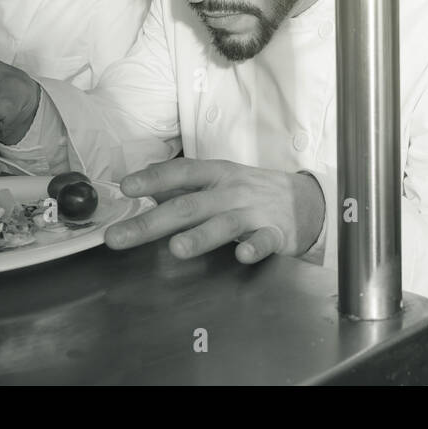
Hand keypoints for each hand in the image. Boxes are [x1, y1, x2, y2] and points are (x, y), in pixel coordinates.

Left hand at [105, 159, 325, 264]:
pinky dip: (253, 248)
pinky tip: (240, 256)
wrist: (307, 201)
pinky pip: (264, 241)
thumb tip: (142, 184)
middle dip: (152, 222)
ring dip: (200, 236)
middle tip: (119, 237)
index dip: (153, 179)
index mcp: (217, 175)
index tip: (126, 187)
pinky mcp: (276, 233)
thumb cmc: (253, 192)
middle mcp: (232, 191)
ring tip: (176, 249)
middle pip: (189, 205)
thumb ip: (183, 186)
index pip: (181, 173)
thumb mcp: (220, 180)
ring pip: (224, 224)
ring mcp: (255, 212)